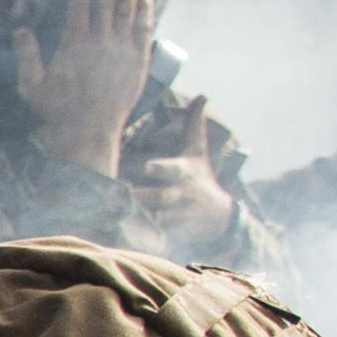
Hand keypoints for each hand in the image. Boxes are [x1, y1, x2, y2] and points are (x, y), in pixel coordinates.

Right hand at [9, 0, 158, 172]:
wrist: (90, 132)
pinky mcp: (138, 59)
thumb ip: (27, 57)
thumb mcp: (33, 87)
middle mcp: (101, 40)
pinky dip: (145, 9)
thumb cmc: (58, 111)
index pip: (82, 3)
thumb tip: (22, 30)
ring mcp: (122, 49)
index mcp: (74, 43)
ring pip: (127, 8)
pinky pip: (144, 28)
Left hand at [127, 105, 234, 247]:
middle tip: (120, 196)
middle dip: (141, 197)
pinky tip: (123, 241)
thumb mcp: (198, 153)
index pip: (170, 168)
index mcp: (183, 172)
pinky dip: (142, 241)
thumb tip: (201, 95)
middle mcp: (180, 194)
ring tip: (115, 217)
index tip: (146, 167)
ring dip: (137, 220)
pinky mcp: (172, 235)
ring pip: (153, 219)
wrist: (221, 218)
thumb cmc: (201, 180)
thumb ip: (194, 126)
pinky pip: (154, 238)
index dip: (159, 168)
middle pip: (157, 197)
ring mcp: (176, 217)